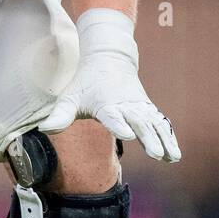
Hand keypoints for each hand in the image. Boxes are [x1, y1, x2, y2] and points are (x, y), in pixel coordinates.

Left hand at [41, 9, 180, 162]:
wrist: (109, 59)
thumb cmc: (85, 83)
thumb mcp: (70, 97)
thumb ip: (60, 116)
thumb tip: (44, 129)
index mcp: (105, 102)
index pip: (112, 115)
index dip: (119, 124)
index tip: (127, 135)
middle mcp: (125, 104)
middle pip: (138, 121)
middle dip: (148, 137)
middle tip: (155, 154)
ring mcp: (139, 106)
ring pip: (154, 123)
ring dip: (164, 140)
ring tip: (171, 158)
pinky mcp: (147, 108)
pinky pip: (160, 123)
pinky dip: (169, 136)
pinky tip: (174, 155)